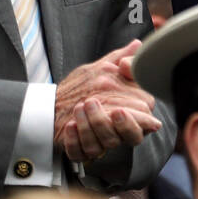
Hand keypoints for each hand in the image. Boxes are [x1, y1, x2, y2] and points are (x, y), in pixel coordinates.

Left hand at [54, 40, 161, 162]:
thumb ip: (122, 59)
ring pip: (103, 145)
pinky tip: (70, 127)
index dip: (134, 119)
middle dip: (107, 122)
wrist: (54, 101)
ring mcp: (99, 143)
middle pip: (126, 138)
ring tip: (78, 108)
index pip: (143, 121)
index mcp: (128, 113)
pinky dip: (74, 140)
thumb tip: (137, 46)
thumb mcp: (103, 69)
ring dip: (90, 127)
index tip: (120, 109)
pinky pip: (80, 152)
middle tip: (92, 103)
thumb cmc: (84, 87)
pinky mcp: (80, 151)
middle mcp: (117, 131)